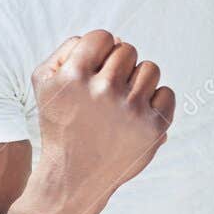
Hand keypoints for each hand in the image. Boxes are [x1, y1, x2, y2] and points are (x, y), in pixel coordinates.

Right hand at [30, 31, 173, 203]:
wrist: (73, 177)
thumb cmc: (60, 123)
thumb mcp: (46, 83)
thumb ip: (71, 49)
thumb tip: (117, 38)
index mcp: (73, 77)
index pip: (102, 36)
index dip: (99, 51)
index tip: (93, 70)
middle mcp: (103, 91)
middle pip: (128, 50)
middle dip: (118, 67)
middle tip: (105, 92)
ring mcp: (131, 109)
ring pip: (150, 68)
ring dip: (137, 82)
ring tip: (120, 103)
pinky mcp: (154, 127)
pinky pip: (167, 93)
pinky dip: (155, 102)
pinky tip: (135, 116)